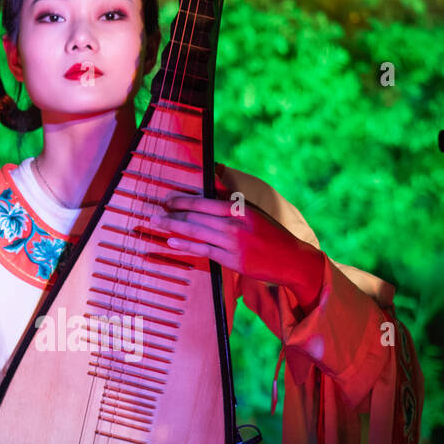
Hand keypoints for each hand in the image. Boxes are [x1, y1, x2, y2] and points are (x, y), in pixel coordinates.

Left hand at [144, 193, 324, 310]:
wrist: (291, 259)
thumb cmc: (271, 234)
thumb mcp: (253, 211)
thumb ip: (230, 199)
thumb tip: (212, 181)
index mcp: (239, 208)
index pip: (203, 201)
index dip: (182, 200)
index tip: (167, 199)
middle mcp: (234, 224)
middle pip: (195, 216)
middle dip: (171, 214)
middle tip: (153, 213)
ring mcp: (233, 243)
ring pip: (196, 233)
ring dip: (173, 228)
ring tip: (156, 225)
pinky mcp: (232, 261)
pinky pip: (203, 251)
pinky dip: (186, 246)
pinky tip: (172, 242)